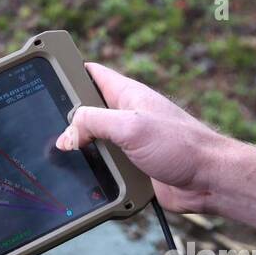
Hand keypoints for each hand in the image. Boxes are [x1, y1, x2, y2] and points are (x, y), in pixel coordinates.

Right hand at [59, 63, 255, 229]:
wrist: (210, 181)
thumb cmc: (181, 145)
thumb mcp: (131, 126)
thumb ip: (94, 123)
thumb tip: (65, 135)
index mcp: (126, 94)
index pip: (90, 74)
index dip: (68, 73)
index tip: (45, 77)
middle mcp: (125, 116)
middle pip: (84, 113)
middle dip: (67, 122)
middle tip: (47, 131)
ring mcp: (128, 142)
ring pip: (91, 144)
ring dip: (81, 153)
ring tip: (65, 159)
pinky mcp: (131, 167)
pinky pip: (103, 168)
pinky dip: (94, 174)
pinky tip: (85, 181)